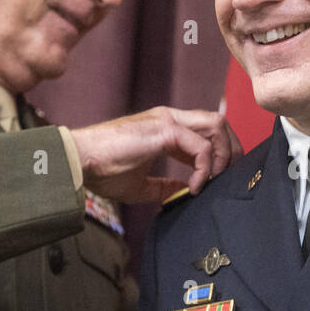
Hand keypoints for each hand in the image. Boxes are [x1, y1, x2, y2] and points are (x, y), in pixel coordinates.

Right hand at [70, 107, 241, 202]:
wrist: (79, 161)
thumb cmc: (101, 171)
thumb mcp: (140, 184)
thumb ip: (163, 186)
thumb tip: (180, 192)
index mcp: (165, 128)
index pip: (205, 132)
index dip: (218, 155)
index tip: (215, 180)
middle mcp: (170, 118)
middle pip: (218, 123)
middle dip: (230, 149)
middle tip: (226, 177)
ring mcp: (168, 120)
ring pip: (217, 125)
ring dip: (223, 154)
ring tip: (214, 179)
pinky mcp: (165, 129)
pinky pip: (202, 147)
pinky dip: (205, 168)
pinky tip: (194, 186)